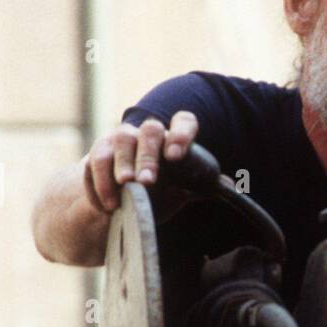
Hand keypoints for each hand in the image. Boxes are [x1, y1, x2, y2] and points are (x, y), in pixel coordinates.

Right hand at [82, 110, 199, 219]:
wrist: (120, 203)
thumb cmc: (158, 193)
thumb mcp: (180, 191)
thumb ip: (200, 186)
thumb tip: (231, 187)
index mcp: (173, 139)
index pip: (184, 121)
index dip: (182, 134)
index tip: (176, 156)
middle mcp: (147, 134)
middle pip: (149, 131)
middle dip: (148, 155)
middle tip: (147, 181)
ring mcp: (120, 140)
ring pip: (120, 141)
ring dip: (121, 164)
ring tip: (125, 187)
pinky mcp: (97, 154)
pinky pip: (95, 162)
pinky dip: (100, 184)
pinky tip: (109, 205)